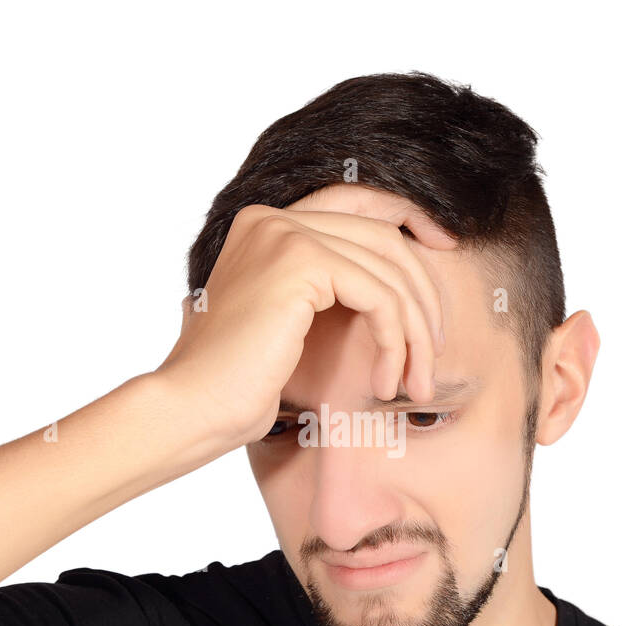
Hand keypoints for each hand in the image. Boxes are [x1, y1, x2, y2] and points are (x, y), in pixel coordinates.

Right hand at [154, 192, 456, 448]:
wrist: (193, 410)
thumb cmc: (238, 385)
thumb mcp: (290, 326)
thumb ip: (328, 291)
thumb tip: (393, 288)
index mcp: (266, 224)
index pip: (358, 200)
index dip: (410, 216)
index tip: (447, 249)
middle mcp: (272, 218)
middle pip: (383, 237)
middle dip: (422, 297)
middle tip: (432, 356)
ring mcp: (284, 234)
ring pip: (389, 270)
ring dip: (414, 334)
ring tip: (415, 384)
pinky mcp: (299, 262)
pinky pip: (380, 295)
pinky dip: (396, 342)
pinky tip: (385, 380)